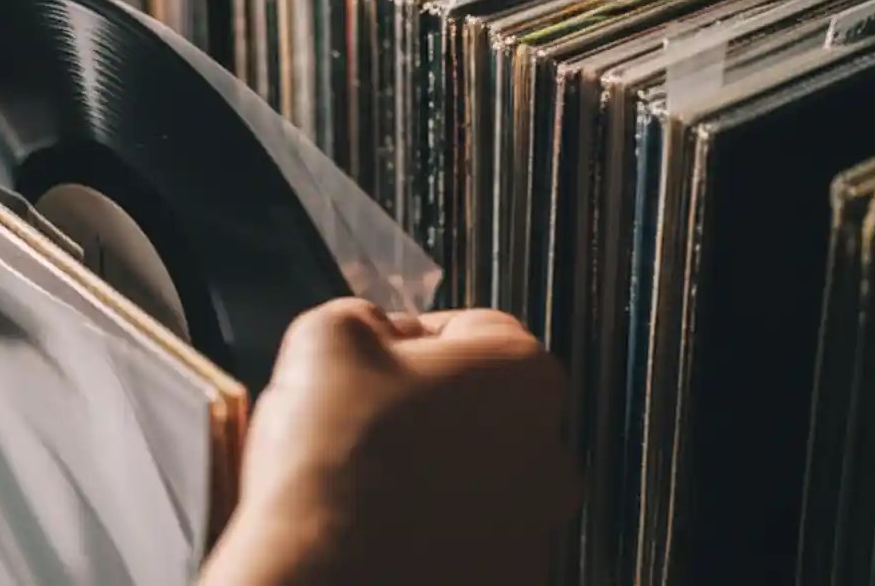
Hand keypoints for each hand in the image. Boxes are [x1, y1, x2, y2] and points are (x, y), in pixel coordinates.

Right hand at [201, 299, 578, 585]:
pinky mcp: (507, 580)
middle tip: (359, 422)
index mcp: (524, 374)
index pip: (469, 328)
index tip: (369, 364)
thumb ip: (364, 316)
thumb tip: (375, 334)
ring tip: (361, 482)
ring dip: (427, 469)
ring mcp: (534, 528)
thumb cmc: (335, 457)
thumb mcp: (326, 336)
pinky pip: (465, 536)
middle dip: (422, 407)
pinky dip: (429, 528)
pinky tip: (377, 527)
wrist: (324, 580)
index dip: (406, 340)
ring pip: (472, 474)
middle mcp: (550, 453)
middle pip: (477, 405)